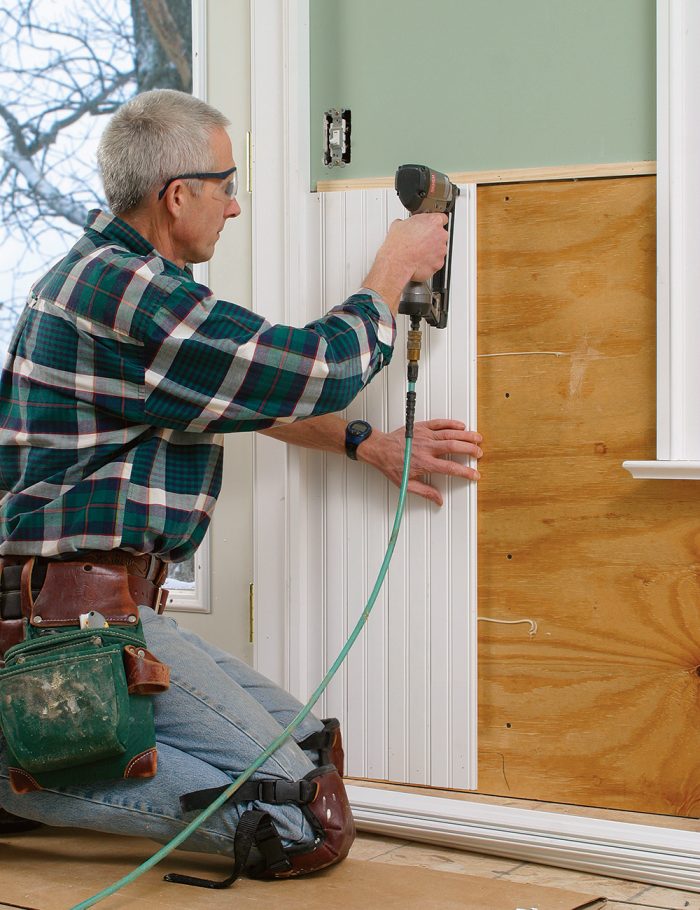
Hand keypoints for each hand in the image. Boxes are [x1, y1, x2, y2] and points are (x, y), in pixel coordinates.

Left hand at [358, 418, 482, 505]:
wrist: (379, 449)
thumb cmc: (391, 465)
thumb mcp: (406, 484)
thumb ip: (425, 492)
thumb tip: (439, 500)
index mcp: (425, 463)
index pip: (451, 468)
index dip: (466, 472)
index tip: (475, 475)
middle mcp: (427, 448)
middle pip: (454, 447)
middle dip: (470, 450)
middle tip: (479, 453)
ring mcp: (425, 436)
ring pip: (450, 433)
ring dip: (466, 435)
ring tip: (478, 438)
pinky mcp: (421, 427)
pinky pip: (440, 423)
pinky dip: (452, 423)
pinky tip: (461, 426)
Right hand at [384, 213, 448, 281]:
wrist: (397, 261)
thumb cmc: (399, 243)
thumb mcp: (399, 224)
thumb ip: (408, 222)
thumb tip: (405, 224)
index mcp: (434, 221)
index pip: (442, 218)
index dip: (434, 223)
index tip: (430, 226)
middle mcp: (441, 235)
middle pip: (441, 235)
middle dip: (432, 238)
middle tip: (420, 241)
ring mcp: (441, 250)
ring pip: (439, 249)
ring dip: (431, 251)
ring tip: (418, 252)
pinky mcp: (439, 263)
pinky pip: (436, 262)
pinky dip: (429, 262)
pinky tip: (419, 261)